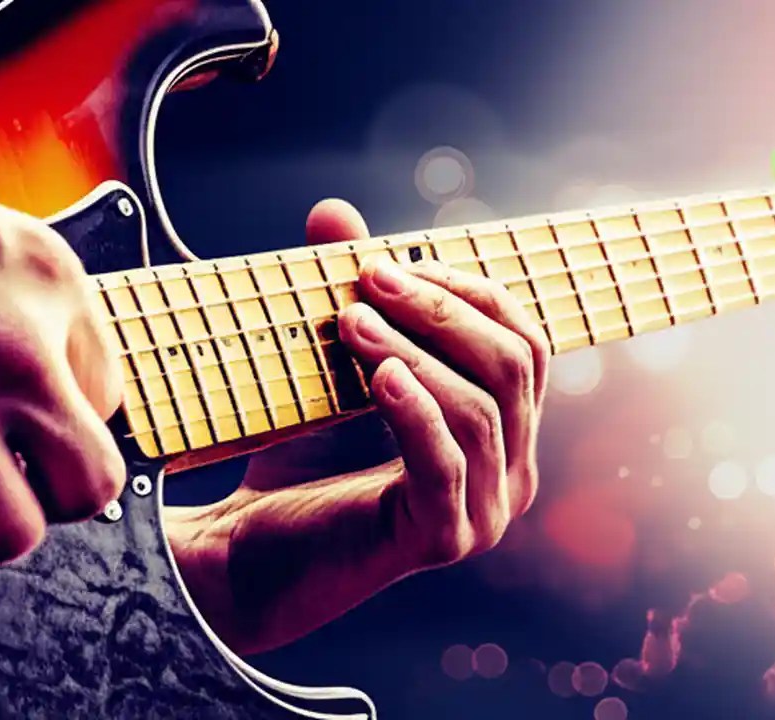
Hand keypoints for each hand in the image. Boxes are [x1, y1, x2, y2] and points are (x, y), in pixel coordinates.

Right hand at [0, 141, 123, 579]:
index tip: (32, 428)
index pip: (108, 394)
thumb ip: (16, 279)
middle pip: (88, 484)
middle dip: (50, 494)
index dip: (67, 421)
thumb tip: (47, 344)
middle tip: (4, 478)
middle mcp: (17, 359)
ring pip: (12, 532)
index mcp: (44, 284)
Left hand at [165, 199, 548, 652]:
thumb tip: (333, 210)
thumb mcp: (337, 370)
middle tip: (372, 277)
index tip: (400, 260)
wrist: (248, 557)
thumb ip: (352, 296)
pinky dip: (415, 410)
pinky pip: (445, 462)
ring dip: (418, 351)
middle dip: (446, 310)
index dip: (471, 292)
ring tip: (352, 320)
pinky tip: (379, 375)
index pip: (525, 343)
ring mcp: (484, 512)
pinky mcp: (442, 540)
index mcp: (505, 432)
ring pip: (481, 410)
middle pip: (516, 367)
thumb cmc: (303, 464)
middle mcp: (512, 473)